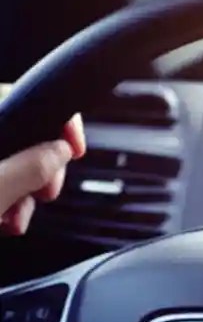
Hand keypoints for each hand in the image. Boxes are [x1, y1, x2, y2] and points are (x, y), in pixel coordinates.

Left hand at [0, 85, 86, 234]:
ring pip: (10, 165)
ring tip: (14, 219)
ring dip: (23, 194)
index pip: (29, 101)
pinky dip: (5, 202)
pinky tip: (1, 221)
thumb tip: (60, 152)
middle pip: (23, 137)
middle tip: (44, 193)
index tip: (76, 149)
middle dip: (40, 169)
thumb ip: (30, 167)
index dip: (60, 122)